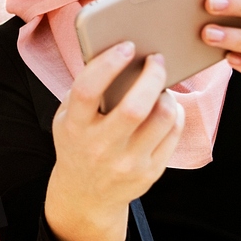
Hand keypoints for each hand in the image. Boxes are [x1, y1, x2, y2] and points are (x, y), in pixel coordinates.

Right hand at [45, 43, 183, 240]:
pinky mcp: (150, 172)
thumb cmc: (78, 143)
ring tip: (161, 84)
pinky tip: (166, 104)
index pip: (88, 90)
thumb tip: (116, 56)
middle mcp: (101, 146)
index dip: (108, 64)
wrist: (86, 194)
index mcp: (75, 127)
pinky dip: (174, 112)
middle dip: (151, 76)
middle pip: (134, 107)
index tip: (126, 47)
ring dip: (166, 93)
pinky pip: (172, 133)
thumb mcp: (67, 119)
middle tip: (156, 59)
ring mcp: (128, 162)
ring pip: (161, 118)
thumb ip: (84, 92)